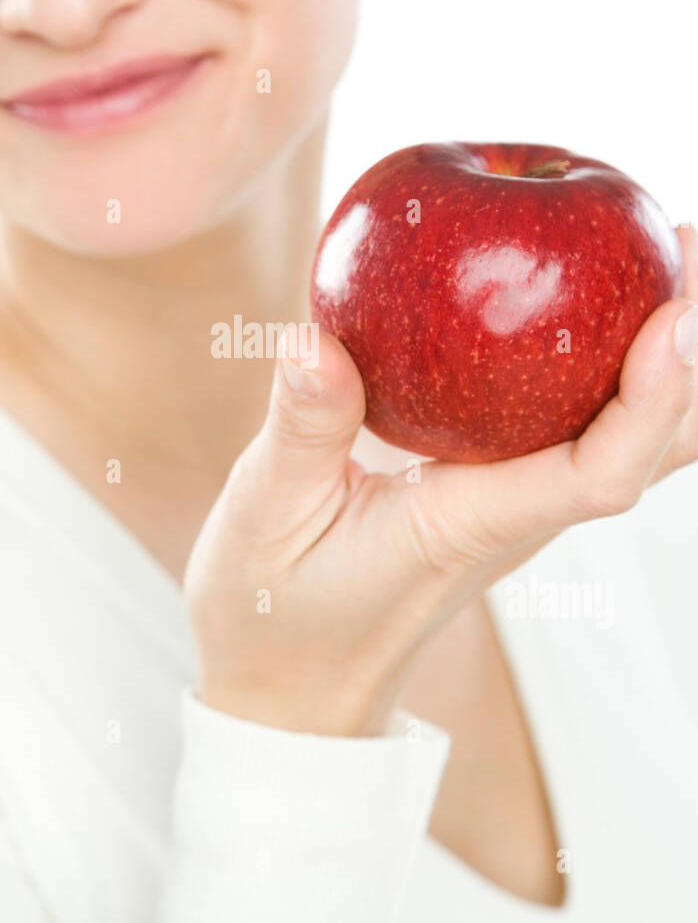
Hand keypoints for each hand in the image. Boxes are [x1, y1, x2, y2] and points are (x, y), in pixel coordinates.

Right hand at [184, 225, 697, 737]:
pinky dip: (616, 363)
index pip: (596, 474)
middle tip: (683, 237)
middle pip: (653, 446)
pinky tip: (591, 297)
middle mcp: (519, 513)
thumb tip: (314, 336)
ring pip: (634, 436)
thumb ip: (301, 431)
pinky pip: (586, 425)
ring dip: (671, 355)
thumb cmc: (277, 617)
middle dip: (694, 351)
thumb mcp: (266, 520)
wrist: (299, 685)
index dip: (650, 399)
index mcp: (472, 524)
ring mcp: (521, 502)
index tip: (676, 318)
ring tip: (668, 252)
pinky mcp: (504, 488)